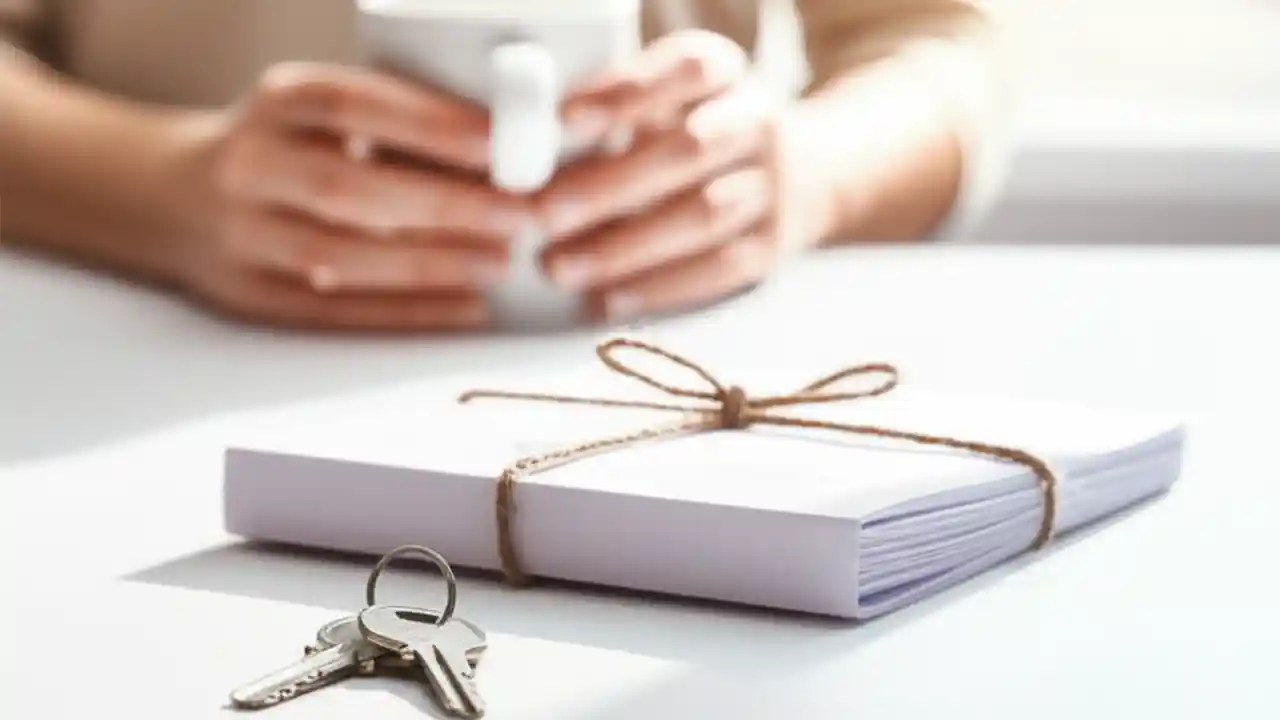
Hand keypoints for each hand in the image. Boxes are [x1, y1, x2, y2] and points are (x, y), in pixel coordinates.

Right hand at [184, 63, 530, 329]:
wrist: (169, 193)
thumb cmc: (280, 145)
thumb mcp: (319, 110)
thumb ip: (393, 123)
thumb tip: (498, 158)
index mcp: (277, 102)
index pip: (355, 106)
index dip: (430, 126)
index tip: (499, 145)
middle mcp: (250, 164)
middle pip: (349, 189)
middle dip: (445, 206)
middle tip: (518, 216)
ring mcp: (241, 235)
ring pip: (341, 257)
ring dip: (431, 264)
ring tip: (499, 262)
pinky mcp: (248, 294)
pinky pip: (334, 311)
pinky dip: (406, 312)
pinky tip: (464, 307)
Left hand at [537, 31, 778, 322]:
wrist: (801, 176)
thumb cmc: (696, 132)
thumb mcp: (666, 101)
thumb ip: (612, 115)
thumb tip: (524, 151)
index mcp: (724, 72)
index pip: (686, 67)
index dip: (626, 92)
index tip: (563, 120)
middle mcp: (757, 120)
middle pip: (689, 149)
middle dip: (609, 184)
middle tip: (542, 214)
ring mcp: (772, 186)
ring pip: (702, 216)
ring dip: (624, 247)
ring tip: (558, 268)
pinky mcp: (773, 246)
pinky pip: (718, 270)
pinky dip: (659, 288)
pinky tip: (607, 299)